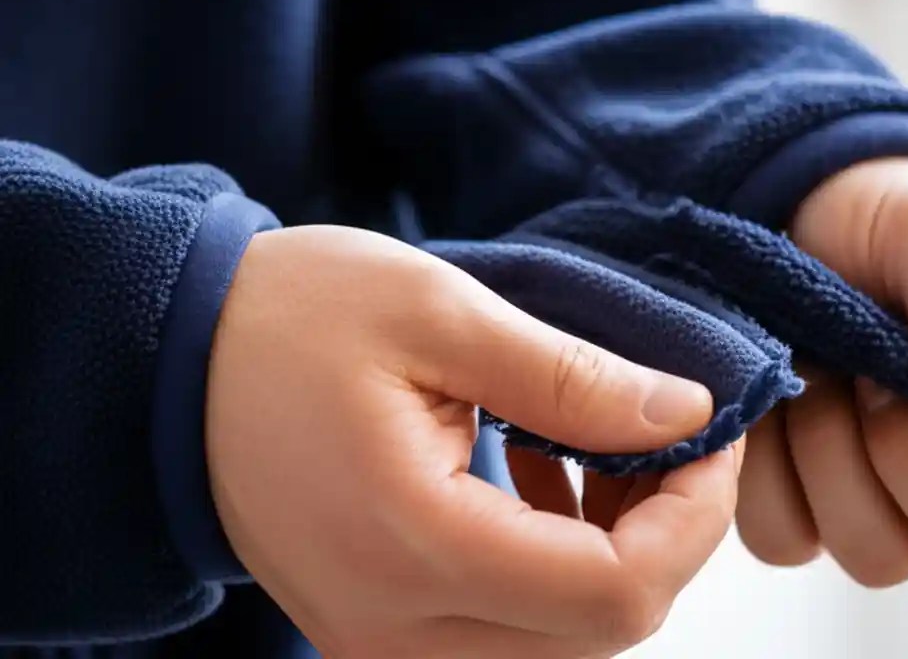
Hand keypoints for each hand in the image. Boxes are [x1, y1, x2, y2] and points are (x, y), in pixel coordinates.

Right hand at [207, 226, 742, 657]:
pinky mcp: (377, 626)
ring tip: (593, 446)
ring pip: (563, 641)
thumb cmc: (287, 319)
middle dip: (666, 534)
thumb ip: (572, 378)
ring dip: (615, 551)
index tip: (709, 432)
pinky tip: (541, 472)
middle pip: (602, 632)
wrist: (165, 363)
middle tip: (659, 433)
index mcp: (414, 545)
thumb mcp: (439, 314)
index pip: (617, 592)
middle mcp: (394, 626)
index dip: (695, 518)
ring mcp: (381, 640)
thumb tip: (687, 416)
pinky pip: (508, 630)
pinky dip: (557, 562)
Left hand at [735, 158, 907, 584]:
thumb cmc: (898, 215)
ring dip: (833, 459)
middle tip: (872, 370)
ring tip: (820, 372)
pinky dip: (768, 470)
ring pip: (879, 558)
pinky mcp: (811, 508)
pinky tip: (777, 399)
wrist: (805, 213)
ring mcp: (897, 503)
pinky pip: (787, 538)